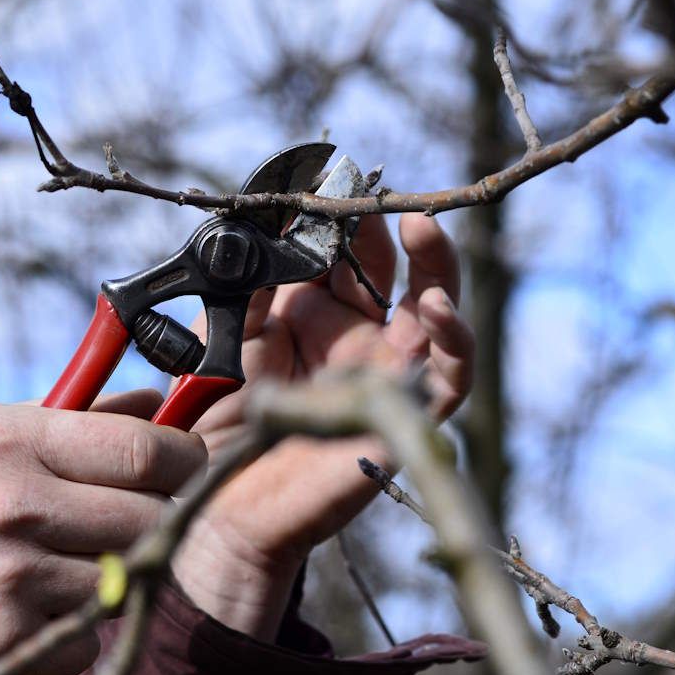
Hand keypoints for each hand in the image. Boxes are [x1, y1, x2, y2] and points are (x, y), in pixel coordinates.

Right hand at [0, 392, 203, 674]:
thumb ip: (68, 419)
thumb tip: (155, 401)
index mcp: (9, 440)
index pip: (144, 449)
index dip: (186, 460)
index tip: (189, 468)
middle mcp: (14, 503)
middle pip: (149, 518)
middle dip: (158, 521)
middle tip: (139, 522)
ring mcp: (9, 575)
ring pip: (126, 580)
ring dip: (116, 577)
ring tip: (71, 563)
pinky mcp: (1, 637)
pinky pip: (85, 637)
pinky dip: (73, 630)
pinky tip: (33, 608)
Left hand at [172, 213, 473, 639]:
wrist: (219, 498)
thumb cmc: (219, 420)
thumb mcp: (223, 336)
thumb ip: (245, 284)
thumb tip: (261, 223)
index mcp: (314, 311)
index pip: (340, 249)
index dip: (338, 214)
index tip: (326, 176)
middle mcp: (357, 335)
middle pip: (392, 269)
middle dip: (384, 227)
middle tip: (368, 194)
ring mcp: (385, 373)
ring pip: (437, 311)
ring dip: (437, 266)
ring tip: (419, 227)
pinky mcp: (405, 415)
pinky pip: (450, 378)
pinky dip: (455, 341)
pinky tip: (436, 309)